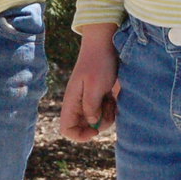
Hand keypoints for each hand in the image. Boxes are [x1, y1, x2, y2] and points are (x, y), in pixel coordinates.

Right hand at [60, 25, 121, 142]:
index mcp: (72, 101)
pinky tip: (114, 95)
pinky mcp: (99, 96)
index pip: (66, 129)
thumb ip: (91, 107)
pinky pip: (105, 112)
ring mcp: (89, 100)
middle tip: (108, 109)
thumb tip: (92, 123)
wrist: (106, 44)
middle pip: (84, 127)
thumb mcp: (95, 86)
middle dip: (98, 124)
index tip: (94, 130)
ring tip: (111, 99)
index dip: (79, 135)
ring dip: (107, 115)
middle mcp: (78, 103)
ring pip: (97, 121)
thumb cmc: (99, 63)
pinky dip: (111, 108)